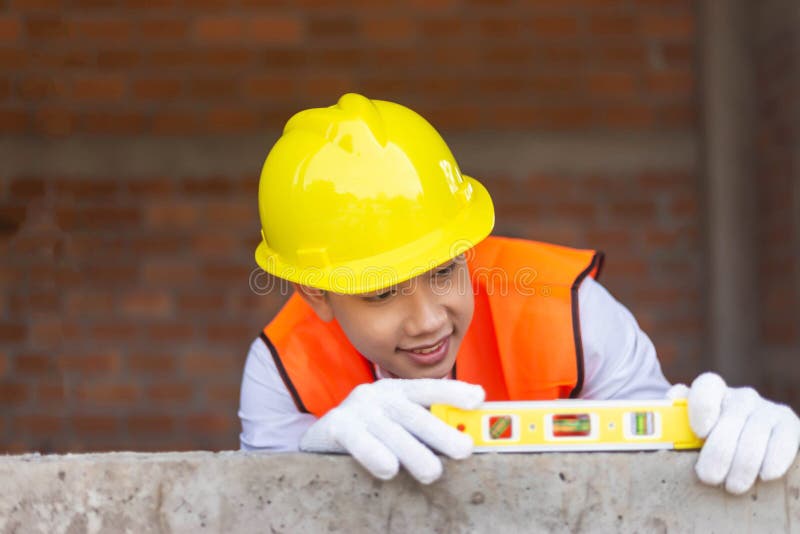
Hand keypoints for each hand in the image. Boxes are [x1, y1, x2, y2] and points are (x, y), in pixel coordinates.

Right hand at [299, 378, 484, 483]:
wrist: (320, 437)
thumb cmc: (368, 433)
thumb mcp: (396, 425)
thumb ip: (424, 427)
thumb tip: (465, 439)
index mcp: (396, 391)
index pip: (428, 389)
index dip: (453, 392)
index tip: (478, 398)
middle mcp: (377, 395)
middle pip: (413, 413)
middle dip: (441, 431)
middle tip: (464, 449)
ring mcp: (356, 409)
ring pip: (389, 430)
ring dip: (412, 451)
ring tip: (432, 472)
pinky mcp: (334, 426)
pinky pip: (357, 440)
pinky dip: (374, 454)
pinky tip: (388, 469)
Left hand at [668, 372, 799, 493]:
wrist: (741, 442)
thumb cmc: (707, 439)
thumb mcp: (687, 427)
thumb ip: (673, 416)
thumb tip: (666, 404)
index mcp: (713, 392)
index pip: (708, 386)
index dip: (703, 408)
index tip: (700, 433)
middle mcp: (741, 397)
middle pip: (732, 417)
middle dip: (719, 451)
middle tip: (709, 477)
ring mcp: (766, 409)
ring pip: (756, 433)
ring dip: (743, 463)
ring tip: (733, 485)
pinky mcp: (788, 424)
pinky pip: (785, 438)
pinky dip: (775, 458)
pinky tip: (765, 475)